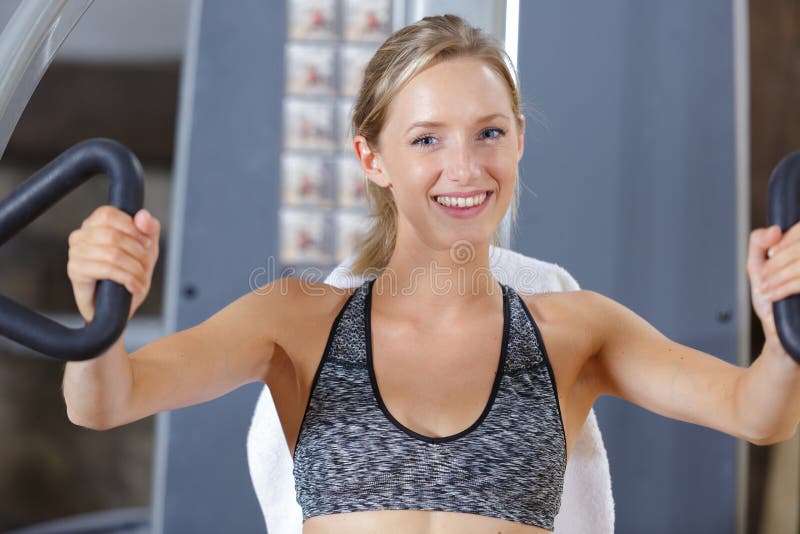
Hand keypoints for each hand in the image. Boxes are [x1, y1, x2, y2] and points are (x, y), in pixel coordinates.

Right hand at [67, 206, 160, 321]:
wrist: (120, 305)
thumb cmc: (130, 271)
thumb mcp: (147, 247)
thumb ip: (149, 227)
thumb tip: (142, 215)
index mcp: (94, 224)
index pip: (108, 214)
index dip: (132, 228)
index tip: (146, 243)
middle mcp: (80, 236)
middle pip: (113, 236)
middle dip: (137, 253)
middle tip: (145, 266)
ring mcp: (75, 253)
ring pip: (112, 254)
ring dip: (135, 269)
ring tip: (141, 279)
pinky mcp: (75, 272)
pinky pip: (106, 270)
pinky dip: (127, 279)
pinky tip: (133, 287)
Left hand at [747, 222, 799, 354]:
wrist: (781, 337)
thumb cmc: (772, 303)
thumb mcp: (758, 268)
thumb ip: (759, 244)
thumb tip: (775, 229)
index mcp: (799, 254)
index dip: (783, 240)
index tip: (771, 255)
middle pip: (799, 247)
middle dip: (775, 262)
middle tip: (766, 278)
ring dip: (777, 276)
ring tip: (768, 289)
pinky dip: (782, 288)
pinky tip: (773, 296)